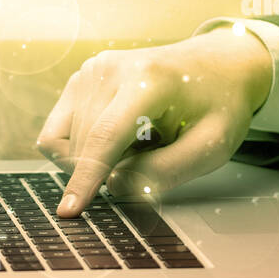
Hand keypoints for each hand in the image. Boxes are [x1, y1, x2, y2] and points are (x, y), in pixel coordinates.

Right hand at [36, 26, 273, 215]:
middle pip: (84, 145)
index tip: (69, 211)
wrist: (218, 65)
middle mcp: (111, 69)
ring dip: (97, 158)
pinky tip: (120, 137)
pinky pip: (59, 131)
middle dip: (108, 169)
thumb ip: (165, 171)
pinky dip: (84, 146)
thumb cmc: (219, 104)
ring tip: (141, 139)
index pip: (105, 136)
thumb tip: (114, 186)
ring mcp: (91, 71)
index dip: (86, 178)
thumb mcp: (211, 145)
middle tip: (154, 153)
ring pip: (65, 142)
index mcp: (148, 80)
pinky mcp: (81, 78)